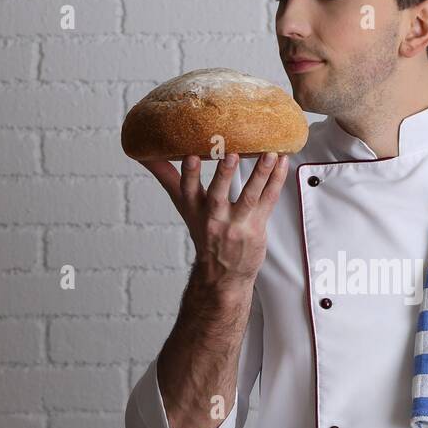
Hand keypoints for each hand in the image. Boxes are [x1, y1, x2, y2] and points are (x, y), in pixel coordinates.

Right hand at [142, 151, 288, 290]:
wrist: (223, 274)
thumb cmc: (204, 232)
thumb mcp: (184, 207)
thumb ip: (167, 177)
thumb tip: (144, 153)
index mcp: (194, 210)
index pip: (188, 191)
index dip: (189, 174)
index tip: (190, 157)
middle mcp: (214, 218)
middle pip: (219, 194)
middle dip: (224, 174)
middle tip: (231, 154)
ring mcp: (237, 224)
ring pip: (249, 196)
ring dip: (260, 174)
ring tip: (270, 155)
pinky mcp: (256, 227)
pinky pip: (268, 200)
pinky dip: (277, 181)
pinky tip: (283, 163)